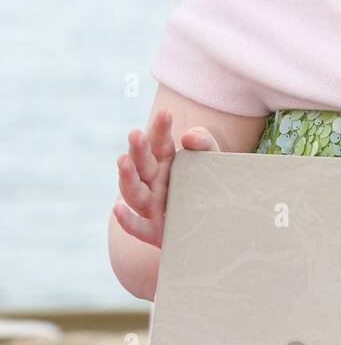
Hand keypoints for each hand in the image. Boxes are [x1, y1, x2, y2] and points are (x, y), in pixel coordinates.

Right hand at [113, 107, 219, 248]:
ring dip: (126, 177)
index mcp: (165, 161)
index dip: (160, 129)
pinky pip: (138, 227)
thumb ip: (204, 143)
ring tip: (122, 160)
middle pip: (142, 164)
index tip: (165, 113)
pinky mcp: (154, 231)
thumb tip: (188, 137)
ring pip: (134, 192)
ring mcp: (151, 206)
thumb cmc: (210, 185)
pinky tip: (117, 210)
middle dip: (138, 149)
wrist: (220, 223)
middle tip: (136, 133)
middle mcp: (154, 182)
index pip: (160, 142)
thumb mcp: (212, 160)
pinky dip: (127, 220)